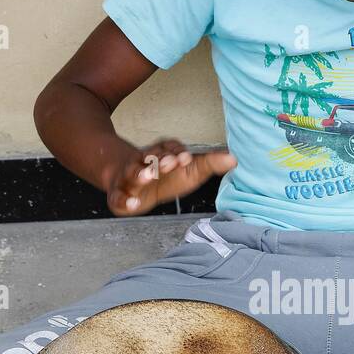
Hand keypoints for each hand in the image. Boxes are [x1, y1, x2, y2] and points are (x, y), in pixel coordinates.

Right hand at [104, 140, 236, 215]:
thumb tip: (234, 159)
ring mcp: (130, 178)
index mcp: (162, 153)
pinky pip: (119, 197)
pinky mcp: (120, 195)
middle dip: (160, 160)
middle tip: (169, 163)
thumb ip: (209, 164)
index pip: (168, 148)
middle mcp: (144, 162)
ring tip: (147, 176)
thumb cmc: (167, 176)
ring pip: (133, 173)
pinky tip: (133, 205)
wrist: (133, 182)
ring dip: (140, 174)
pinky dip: (125, 200)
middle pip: (150, 157)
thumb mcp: (190, 169)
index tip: (186, 158)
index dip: (177, 152)